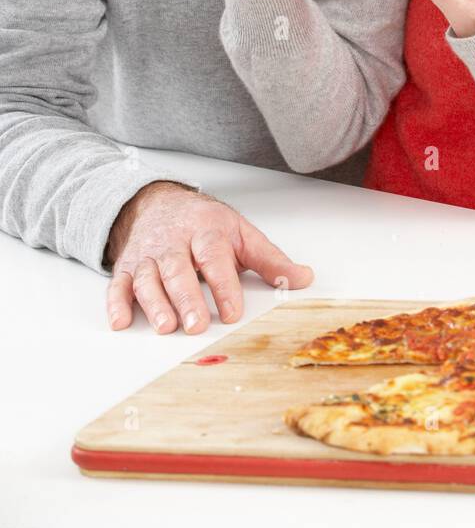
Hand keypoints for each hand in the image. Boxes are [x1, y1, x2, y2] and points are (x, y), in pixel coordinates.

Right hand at [104, 180, 312, 333]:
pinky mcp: (127, 267)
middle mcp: (175, 243)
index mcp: (207, 232)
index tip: (232, 311)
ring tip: (165, 326)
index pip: (215, 258)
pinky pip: (118, 284)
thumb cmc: (204, 223)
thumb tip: (304, 278)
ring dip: (154, 303)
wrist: (157, 201)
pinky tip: (121, 321)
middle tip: (196, 324)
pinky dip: (117, 303)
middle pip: (178, 269)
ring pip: (148, 278)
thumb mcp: (241, 234)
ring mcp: (148, 255)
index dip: (224, 285)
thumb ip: (270, 260)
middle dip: (186, 297)